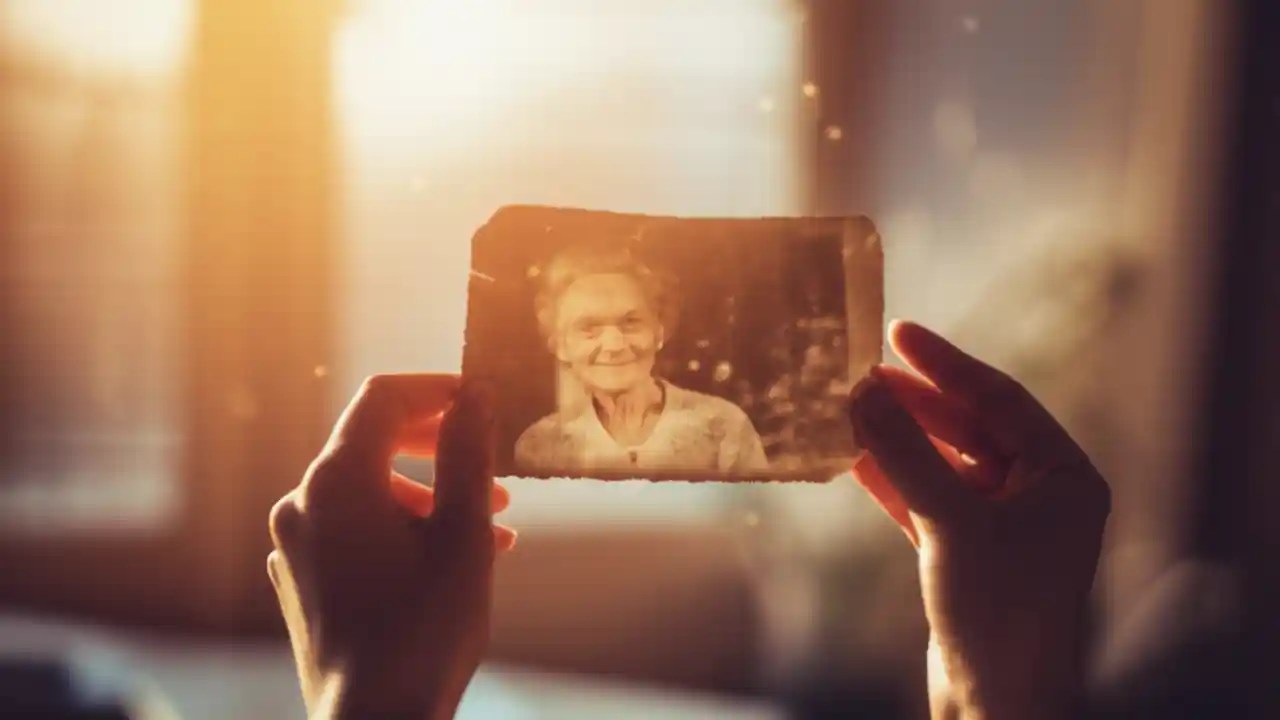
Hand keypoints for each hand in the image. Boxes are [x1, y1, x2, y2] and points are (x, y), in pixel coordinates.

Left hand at [267, 376, 516, 719]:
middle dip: (441, 452)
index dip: (437, 390)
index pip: (383, 398)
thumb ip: (467, 452)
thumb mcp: (462, 532)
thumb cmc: (423, 629)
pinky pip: (351, 531)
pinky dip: (399, 531)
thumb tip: (472, 393)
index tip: (481, 404)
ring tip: (488, 535)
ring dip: (430, 500)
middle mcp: (302, 504)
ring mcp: (295, 545)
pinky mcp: (301, 580)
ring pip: (367, 493)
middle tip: (494, 480)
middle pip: (372, 442)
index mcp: (336, 481)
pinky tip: (444, 565)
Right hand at [848, 321, 1109, 719]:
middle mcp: (1039, 496)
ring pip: (943, 464)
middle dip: (915, 401)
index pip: (1000, 399)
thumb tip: (861, 389)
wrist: (998, 706)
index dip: (945, 364)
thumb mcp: (952, 521)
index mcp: (1063, 477)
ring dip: (897, 438)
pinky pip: (926, 501)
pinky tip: (851, 458)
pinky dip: (890, 481)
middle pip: (969, 427)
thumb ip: (906, 452)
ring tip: (849, 406)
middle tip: (862, 370)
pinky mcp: (967, 556)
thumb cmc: (999, 613)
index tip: (897, 331)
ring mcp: (1002, 527)